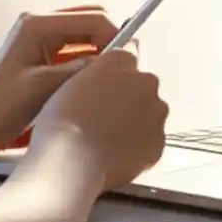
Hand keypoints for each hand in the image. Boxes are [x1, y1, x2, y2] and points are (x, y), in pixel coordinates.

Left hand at [0, 5, 120, 150]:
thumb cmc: (1, 106)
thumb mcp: (45, 87)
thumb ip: (80, 69)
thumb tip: (112, 60)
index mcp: (38, 25)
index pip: (92, 18)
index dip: (116, 35)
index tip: (128, 59)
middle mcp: (41, 24)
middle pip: (92, 19)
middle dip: (111, 40)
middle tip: (122, 67)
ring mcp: (42, 37)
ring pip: (87, 33)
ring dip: (101, 50)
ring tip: (110, 76)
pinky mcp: (44, 52)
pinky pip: (77, 48)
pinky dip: (90, 61)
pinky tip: (94, 82)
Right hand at [29, 48, 168, 191]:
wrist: (73, 161)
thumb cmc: (63, 121)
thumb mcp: (68, 81)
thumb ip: (94, 71)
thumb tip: (106, 74)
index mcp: (121, 61)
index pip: (124, 62)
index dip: (110, 80)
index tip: (98, 94)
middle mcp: (146, 83)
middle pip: (140, 88)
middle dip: (126, 101)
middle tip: (98, 118)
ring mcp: (155, 115)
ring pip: (147, 116)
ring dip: (133, 124)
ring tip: (103, 140)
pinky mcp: (157, 145)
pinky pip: (149, 143)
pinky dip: (137, 148)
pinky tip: (114, 154)